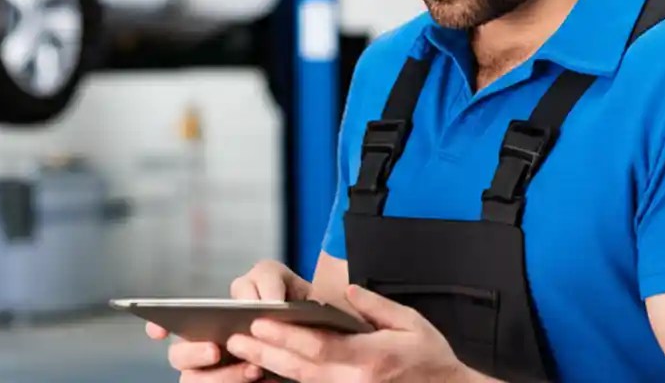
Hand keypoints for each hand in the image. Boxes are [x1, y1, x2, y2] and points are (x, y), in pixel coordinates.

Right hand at [146, 260, 312, 381]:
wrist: (316, 331)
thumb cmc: (289, 304)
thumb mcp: (281, 282)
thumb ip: (267, 280)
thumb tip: (262, 300)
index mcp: (207, 318)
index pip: (170, 323)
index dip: (158, 325)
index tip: (158, 329)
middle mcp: (205, 347)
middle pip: (178, 356)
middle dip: (192, 353)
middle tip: (216, 349)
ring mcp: (217, 373)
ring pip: (197, 381)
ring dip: (222, 377)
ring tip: (254, 369)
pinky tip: (264, 380)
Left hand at [223, 284, 478, 382]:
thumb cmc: (430, 359)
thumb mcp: (410, 323)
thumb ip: (374, 306)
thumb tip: (346, 291)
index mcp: (369, 358)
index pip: (318, 345)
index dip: (286, 333)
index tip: (260, 320)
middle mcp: (354, 381)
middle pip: (300, 367)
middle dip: (264, 351)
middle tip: (234, 338)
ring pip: (300, 381)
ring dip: (269, 366)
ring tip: (241, 351)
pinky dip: (286, 380)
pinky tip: (265, 370)